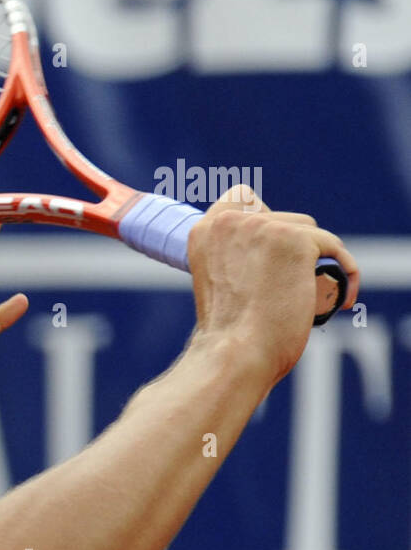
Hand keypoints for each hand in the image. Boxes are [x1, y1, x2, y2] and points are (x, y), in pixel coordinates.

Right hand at [187, 185, 359, 386]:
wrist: (236, 352)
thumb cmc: (228, 334)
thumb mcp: (218, 283)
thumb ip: (233, 258)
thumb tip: (268, 257)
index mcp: (205, 231)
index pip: (243, 197)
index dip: (264, 220)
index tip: (270, 251)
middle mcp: (231, 222)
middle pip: (282, 217)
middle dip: (293, 246)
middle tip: (290, 284)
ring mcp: (265, 228)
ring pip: (309, 230)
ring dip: (316, 258)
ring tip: (310, 294)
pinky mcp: (296, 240)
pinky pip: (335, 248)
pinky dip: (345, 273)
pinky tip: (340, 300)